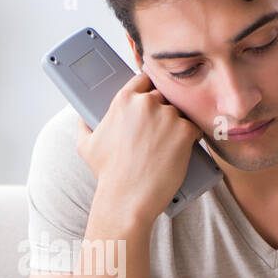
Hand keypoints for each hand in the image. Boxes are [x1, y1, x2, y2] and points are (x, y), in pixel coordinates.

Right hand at [75, 68, 204, 222]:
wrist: (127, 198)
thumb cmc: (108, 174)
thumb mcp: (86, 146)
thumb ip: (84, 126)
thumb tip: (83, 118)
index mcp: (123, 100)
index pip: (143, 79)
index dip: (149, 89)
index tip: (152, 100)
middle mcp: (146, 103)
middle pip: (163, 96)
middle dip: (163, 110)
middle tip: (160, 130)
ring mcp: (168, 116)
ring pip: (180, 112)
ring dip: (177, 124)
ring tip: (169, 145)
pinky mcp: (185, 131)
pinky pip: (195, 127)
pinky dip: (191, 136)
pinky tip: (185, 147)